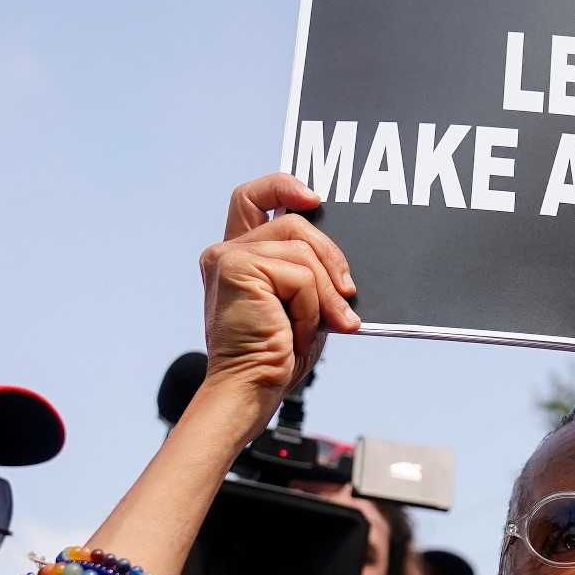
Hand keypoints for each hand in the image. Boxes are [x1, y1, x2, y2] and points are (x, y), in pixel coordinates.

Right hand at [197, 174, 359, 438]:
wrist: (251, 389)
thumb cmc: (276, 355)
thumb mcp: (301, 303)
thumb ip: (309, 270)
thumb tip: (343, 260)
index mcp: (239, 256)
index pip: (253, 197)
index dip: (285, 186)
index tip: (316, 199)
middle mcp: (227, 251)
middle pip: (293, 220)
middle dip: (331, 256)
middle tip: (347, 294)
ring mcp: (228, 257)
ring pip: (303, 250)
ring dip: (324, 294)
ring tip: (321, 326)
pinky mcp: (237, 268)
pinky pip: (300, 274)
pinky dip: (312, 307)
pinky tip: (299, 332)